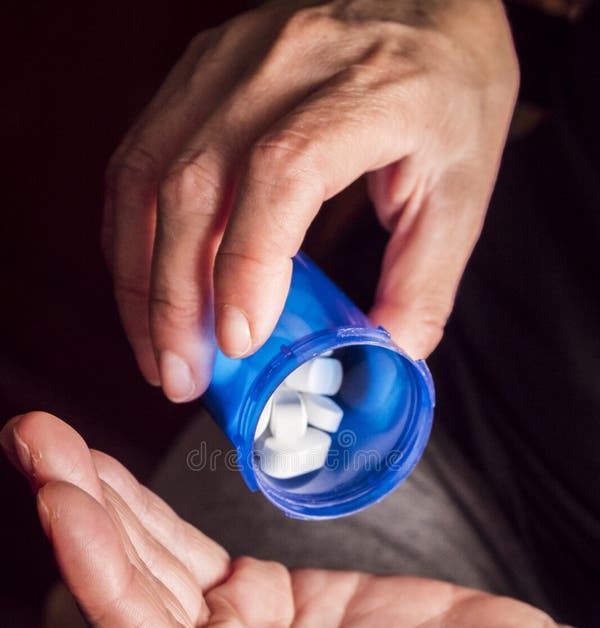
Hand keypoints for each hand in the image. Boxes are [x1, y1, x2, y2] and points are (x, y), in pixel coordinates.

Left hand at [3, 412, 598, 627]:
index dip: (107, 591)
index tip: (65, 512)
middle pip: (138, 608)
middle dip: (84, 526)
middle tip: (39, 446)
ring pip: (157, 570)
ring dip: (102, 505)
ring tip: (50, 441)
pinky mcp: (270, 597)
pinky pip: (195, 552)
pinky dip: (150, 512)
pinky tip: (106, 474)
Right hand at [103, 0, 518, 400]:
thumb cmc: (450, 88)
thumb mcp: (464, 190)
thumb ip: (423, 282)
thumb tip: (379, 359)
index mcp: (370, 88)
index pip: (282, 173)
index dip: (248, 262)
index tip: (238, 341)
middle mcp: (285, 61)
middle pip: (194, 183)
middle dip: (173, 298)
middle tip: (180, 376)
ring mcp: (228, 61)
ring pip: (148, 173)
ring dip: (139, 276)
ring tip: (156, 348)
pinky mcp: (198, 71)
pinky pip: (138, 156)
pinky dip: (130, 232)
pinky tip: (145, 285)